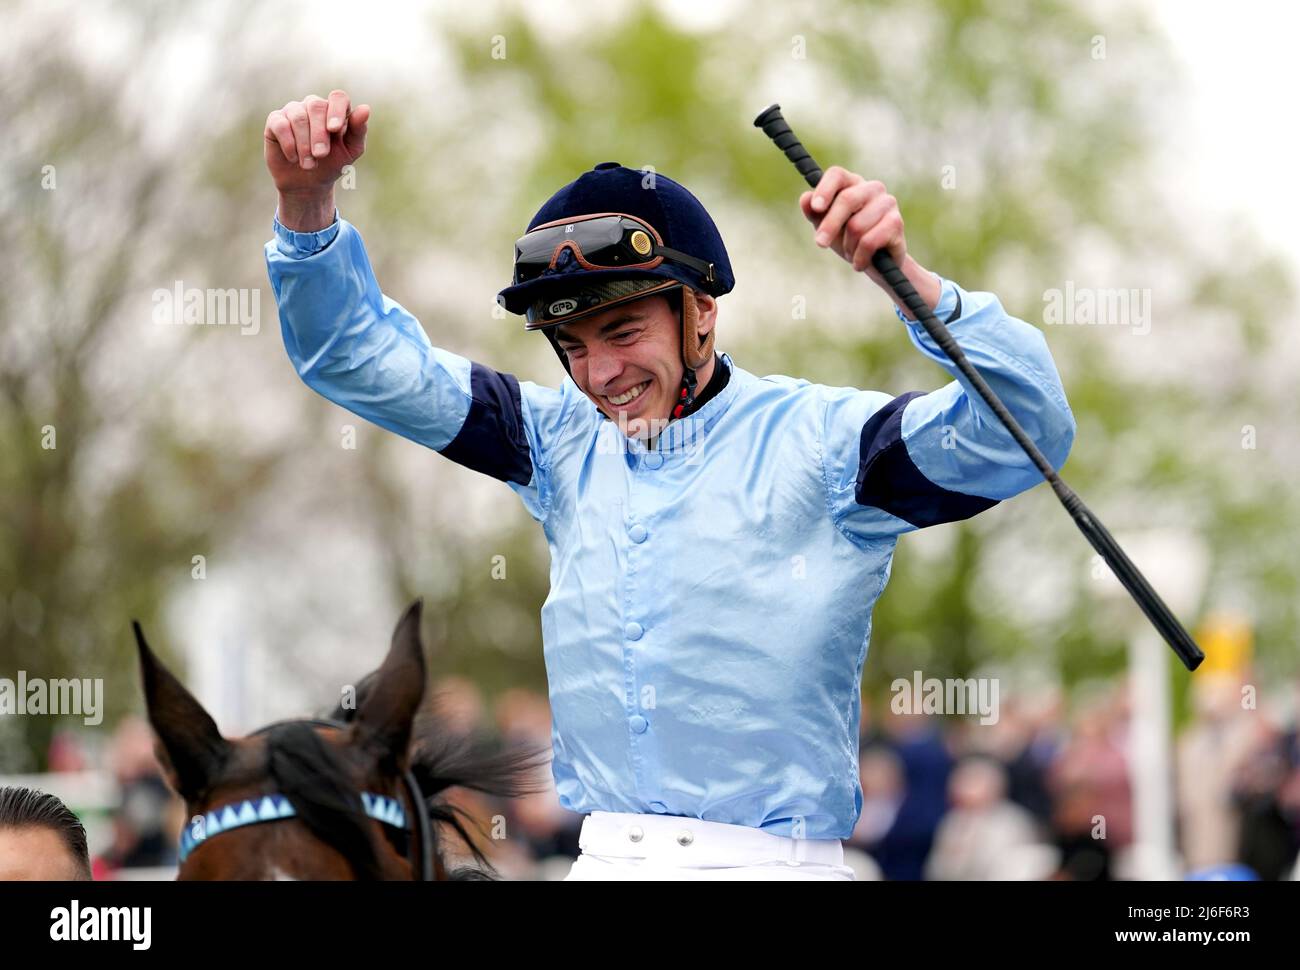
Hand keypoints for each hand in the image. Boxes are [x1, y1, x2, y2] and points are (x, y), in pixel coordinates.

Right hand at [264, 90, 369, 227]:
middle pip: (316, 106)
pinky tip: (294, 158)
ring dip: (304, 144)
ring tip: (309, 164)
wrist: (307, 183)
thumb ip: (358, 130)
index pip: (338, 97)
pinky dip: (289, 144)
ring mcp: (293, 110)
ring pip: (298, 117)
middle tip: (321, 155)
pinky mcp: (275, 121)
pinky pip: (281, 124)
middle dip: (319, 134)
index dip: (336, 111)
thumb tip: (366, 108)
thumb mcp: (350, 151)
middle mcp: (313, 105)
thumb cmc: (332, 164)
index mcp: (334, 110)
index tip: (334, 130)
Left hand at [799, 167, 905, 288]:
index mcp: (852, 184)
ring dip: (848, 247)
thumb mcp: (826, 227)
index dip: (825, 189)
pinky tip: (860, 263)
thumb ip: (814, 212)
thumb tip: (805, 198)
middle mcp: (873, 188)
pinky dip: (859, 258)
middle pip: (847, 199)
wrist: (878, 266)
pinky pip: (869, 242)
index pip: (837, 174)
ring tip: (851, 253)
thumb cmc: (849, 240)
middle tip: (820, 243)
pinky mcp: (896, 222)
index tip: (816, 207)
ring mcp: (887, 203)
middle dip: (830, 225)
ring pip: (856, 225)